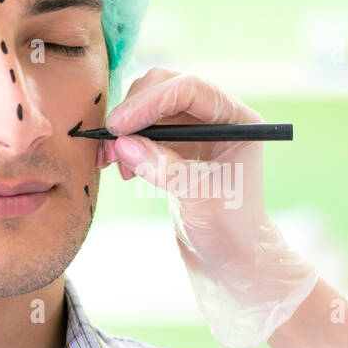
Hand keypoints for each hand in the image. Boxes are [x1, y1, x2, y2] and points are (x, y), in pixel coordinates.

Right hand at [97, 68, 319, 347]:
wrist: (232, 261)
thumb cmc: (230, 233)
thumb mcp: (199, 200)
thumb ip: (164, 168)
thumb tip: (123, 142)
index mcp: (237, 120)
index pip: (190, 90)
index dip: (151, 101)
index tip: (119, 125)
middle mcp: (217, 117)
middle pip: (166, 87)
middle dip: (134, 111)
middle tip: (110, 143)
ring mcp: (196, 131)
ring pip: (150, 106)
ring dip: (126, 128)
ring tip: (112, 161)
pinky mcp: (177, 147)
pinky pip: (144, 128)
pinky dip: (127, 142)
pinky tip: (121, 168)